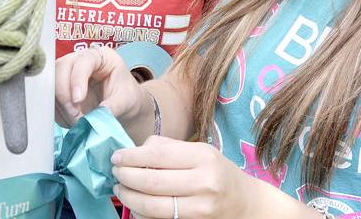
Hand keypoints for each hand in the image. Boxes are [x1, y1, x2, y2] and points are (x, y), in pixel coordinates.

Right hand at [55, 46, 148, 126]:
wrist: (121, 106)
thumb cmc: (125, 96)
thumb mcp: (126, 100)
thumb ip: (112, 106)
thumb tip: (95, 117)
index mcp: (99, 56)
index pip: (83, 61)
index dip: (77, 79)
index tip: (78, 100)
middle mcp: (78, 60)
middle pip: (60, 68)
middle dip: (65, 94)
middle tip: (76, 115)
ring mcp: (66, 74)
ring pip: (51, 84)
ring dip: (61, 106)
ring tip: (76, 122)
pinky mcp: (59, 90)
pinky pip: (50, 100)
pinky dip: (59, 113)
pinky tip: (71, 122)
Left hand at [111, 136, 251, 218]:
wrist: (245, 203)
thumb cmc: (217, 172)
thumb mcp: (200, 151)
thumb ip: (168, 148)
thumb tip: (133, 151)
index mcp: (203, 158)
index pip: (157, 155)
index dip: (131, 156)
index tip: (116, 156)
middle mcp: (204, 184)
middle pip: (151, 181)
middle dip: (125, 176)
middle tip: (115, 172)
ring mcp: (200, 209)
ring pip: (151, 206)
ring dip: (128, 197)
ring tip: (120, 189)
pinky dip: (141, 213)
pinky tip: (136, 204)